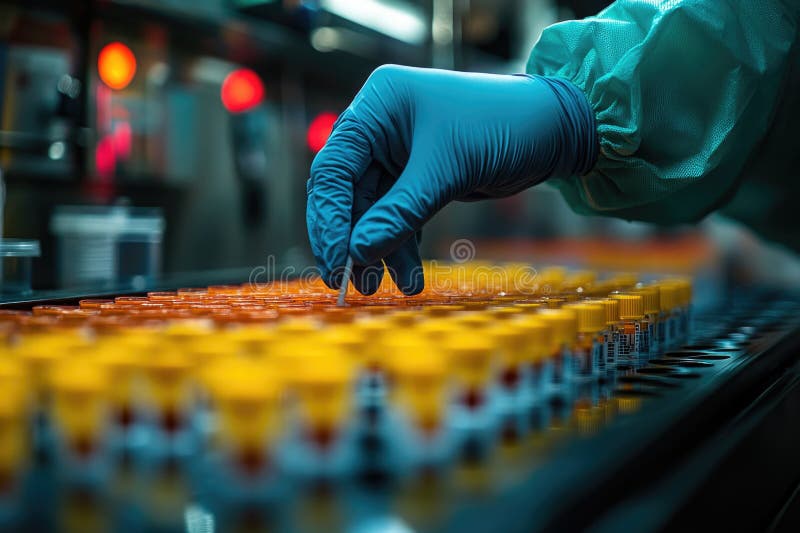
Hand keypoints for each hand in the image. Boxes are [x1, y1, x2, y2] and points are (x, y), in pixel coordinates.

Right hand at [306, 65, 595, 294]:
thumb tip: (357, 253)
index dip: (328, 219)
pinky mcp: (417, 177)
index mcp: (377, 108)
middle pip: (347, 194)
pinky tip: (410, 276)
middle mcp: (380, 128)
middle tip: (352, 283)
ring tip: (385, 287)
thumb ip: (399, 212)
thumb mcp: (447, 169)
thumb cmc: (501, 125)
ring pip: (373, 211)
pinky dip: (402, 245)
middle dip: (352, 240)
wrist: (552, 129)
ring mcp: (397, 154)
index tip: (336, 261)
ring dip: (379, 251)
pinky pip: (397, 216)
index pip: (333, 168)